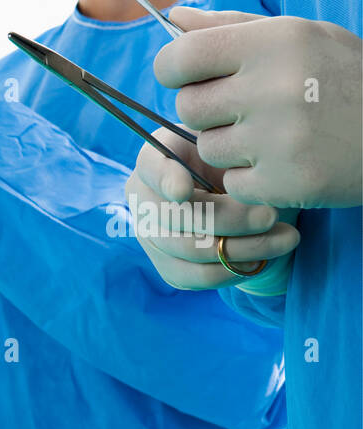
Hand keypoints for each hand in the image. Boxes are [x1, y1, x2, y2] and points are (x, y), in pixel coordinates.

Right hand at [124, 127, 299, 292]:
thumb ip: (232, 159)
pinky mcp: (168, 265)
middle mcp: (144, 200)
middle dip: (228, 220)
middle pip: (175, 217)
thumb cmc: (240, 162)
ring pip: (189, 250)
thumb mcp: (236, 150)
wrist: (243, 194)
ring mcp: (151, 236)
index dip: (164, 181)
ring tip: (285, 238)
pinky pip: (194, 277)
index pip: (151, 168)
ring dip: (241, 248)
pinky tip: (259, 260)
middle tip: (272, 215)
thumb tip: (241, 184)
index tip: (183, 191)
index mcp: (155, 160)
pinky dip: (230, 271)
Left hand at [155, 8, 362, 207]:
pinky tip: (286, 162)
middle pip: (188, 108)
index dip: (173, 70)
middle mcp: (274, 87)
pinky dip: (252, 179)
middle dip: (208, 110)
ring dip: (231, 147)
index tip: (186, 76)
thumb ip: (231, 28)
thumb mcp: (299, 37)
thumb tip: (174, 19)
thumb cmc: (343, 77)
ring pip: (208, 149)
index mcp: (275, 41)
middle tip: (246, 109)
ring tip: (274, 135)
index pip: (181, 57)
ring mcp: (279, 139)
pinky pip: (233, 184)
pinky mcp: (284, 182)